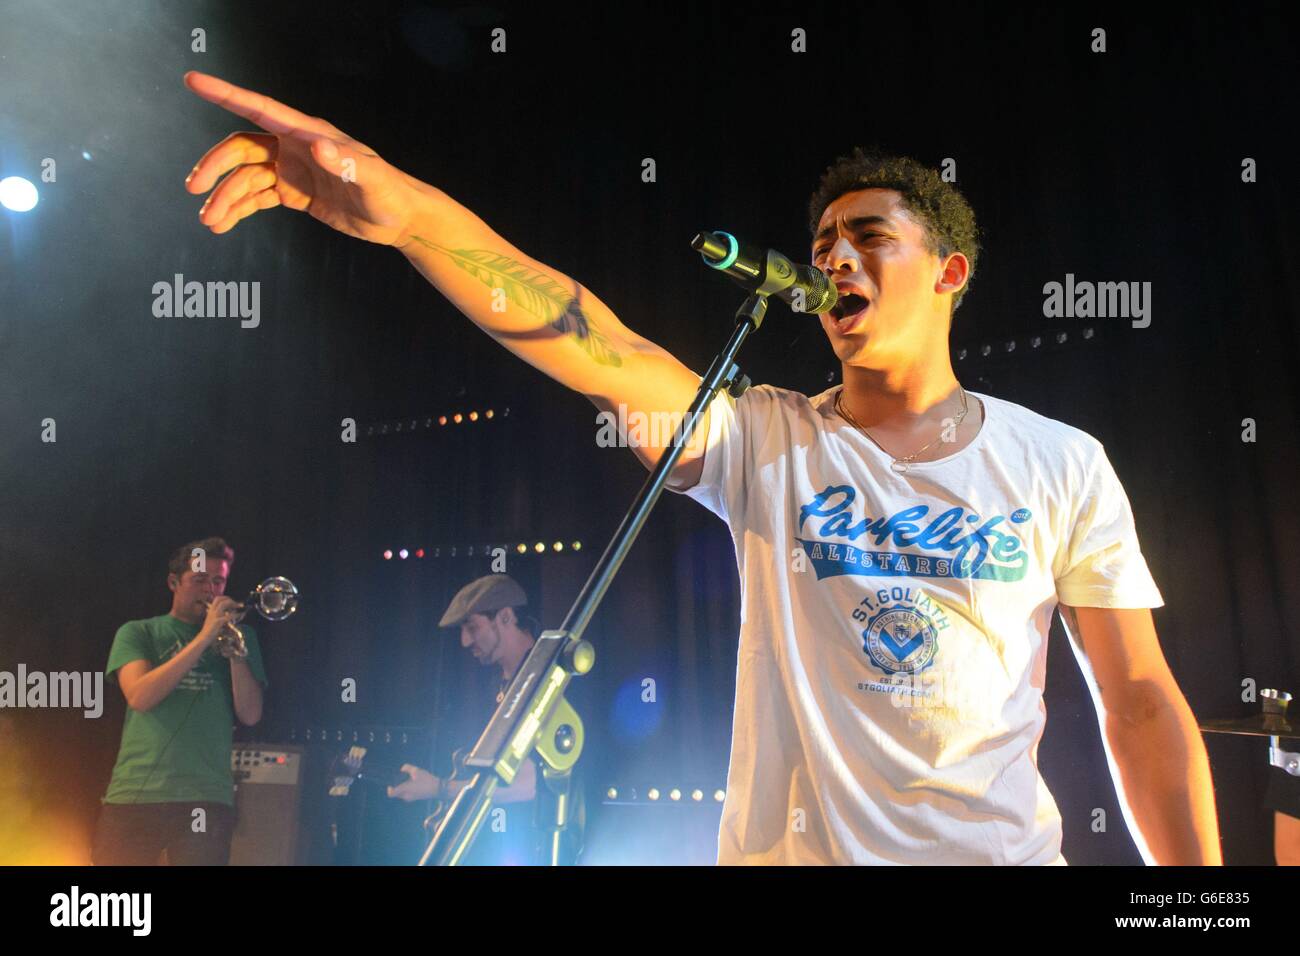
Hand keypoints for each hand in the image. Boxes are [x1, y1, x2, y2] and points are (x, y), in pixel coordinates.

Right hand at [183, 71, 423, 245]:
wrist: (399, 219)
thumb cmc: (390, 193)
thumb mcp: (371, 179)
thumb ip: (347, 162)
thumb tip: (319, 146)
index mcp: (308, 134)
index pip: (260, 109)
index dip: (226, 94)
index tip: (194, 82)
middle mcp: (295, 147)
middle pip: (242, 149)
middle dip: (216, 167)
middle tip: (195, 190)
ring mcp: (292, 171)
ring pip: (245, 178)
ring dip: (225, 197)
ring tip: (210, 222)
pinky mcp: (294, 193)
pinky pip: (257, 198)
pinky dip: (238, 209)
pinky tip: (223, 223)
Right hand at [199, 595, 238, 644]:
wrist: (203, 639)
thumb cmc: (210, 632)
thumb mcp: (214, 621)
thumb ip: (221, 616)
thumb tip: (232, 613)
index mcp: (211, 611)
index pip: (217, 599)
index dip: (226, 598)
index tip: (232, 600)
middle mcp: (212, 612)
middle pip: (220, 599)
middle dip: (230, 599)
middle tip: (238, 604)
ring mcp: (214, 616)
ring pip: (223, 604)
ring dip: (233, 604)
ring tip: (240, 607)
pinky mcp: (218, 622)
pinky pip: (228, 616)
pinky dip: (236, 615)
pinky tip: (240, 615)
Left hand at [387, 764, 439, 801]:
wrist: (438, 789)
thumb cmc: (426, 780)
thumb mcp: (417, 771)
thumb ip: (407, 768)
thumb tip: (401, 769)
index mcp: (405, 789)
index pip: (391, 793)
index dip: (389, 788)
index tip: (391, 783)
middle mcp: (406, 795)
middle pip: (396, 792)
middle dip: (398, 785)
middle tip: (402, 777)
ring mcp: (410, 798)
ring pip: (402, 792)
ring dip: (403, 786)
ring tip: (410, 778)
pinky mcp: (415, 798)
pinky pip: (407, 793)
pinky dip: (408, 788)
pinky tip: (414, 782)